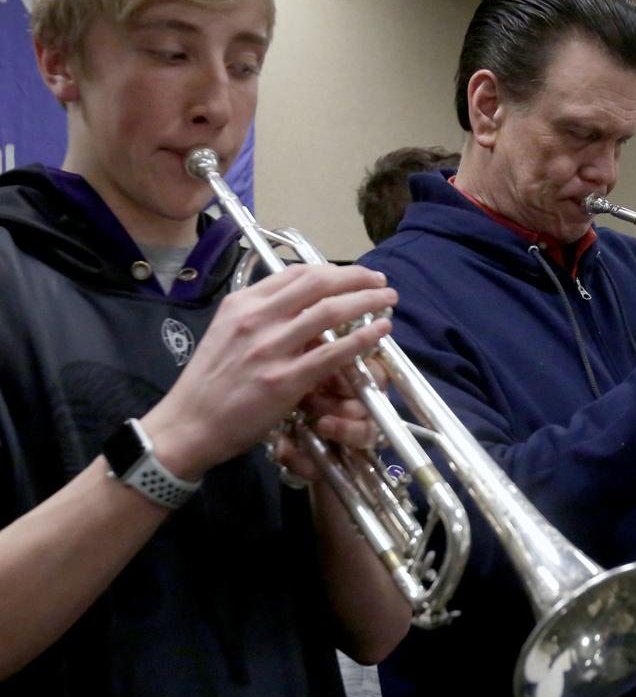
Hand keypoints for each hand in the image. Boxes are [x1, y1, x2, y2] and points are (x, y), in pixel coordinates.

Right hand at [140, 264, 396, 479]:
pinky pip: (333, 353)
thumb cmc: (210, 383)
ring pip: (330, 312)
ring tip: (387, 300)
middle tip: (379, 281)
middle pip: (318, 283)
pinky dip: (362, 339)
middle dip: (356, 278)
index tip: (354, 275)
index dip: (333, 270)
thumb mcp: (228, 334)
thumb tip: (302, 307)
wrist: (188, 425)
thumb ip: (263, 317)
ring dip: (366, 302)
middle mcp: (257, 319)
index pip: (296, 274)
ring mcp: (271, 349)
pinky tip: (380, 333)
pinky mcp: (285, 381)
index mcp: (242, 304)